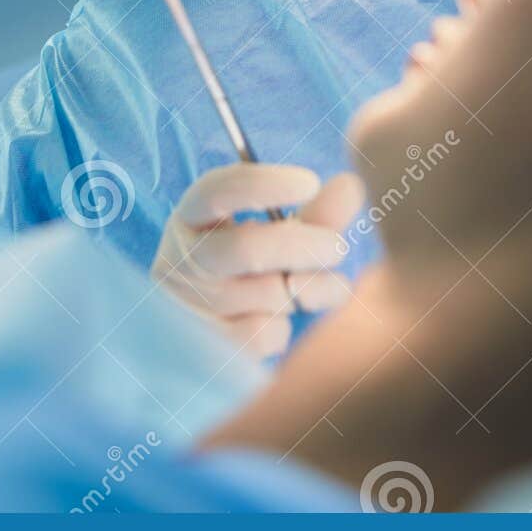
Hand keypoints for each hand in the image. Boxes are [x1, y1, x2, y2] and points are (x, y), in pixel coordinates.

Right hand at [151, 164, 362, 357]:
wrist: (207, 325)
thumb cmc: (251, 263)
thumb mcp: (277, 230)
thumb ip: (316, 212)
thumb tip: (350, 186)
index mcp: (192, 216)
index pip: (218, 191)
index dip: (264, 185)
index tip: (309, 183)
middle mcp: (181, 258)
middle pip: (246, 248)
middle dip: (302, 246)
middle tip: (338, 247)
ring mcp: (189, 306)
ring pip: (266, 294)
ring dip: (303, 290)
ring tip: (301, 286)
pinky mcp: (203, 347)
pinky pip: (264, 334)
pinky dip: (282, 326)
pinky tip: (272, 318)